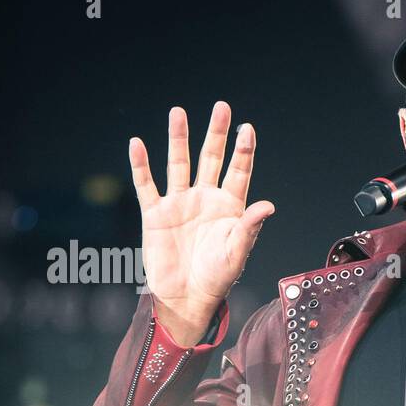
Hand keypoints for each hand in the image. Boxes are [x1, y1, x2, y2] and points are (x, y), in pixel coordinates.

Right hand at [129, 101, 274, 343]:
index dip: (243, 150)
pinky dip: (141, 165)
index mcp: (229, 207)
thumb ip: (250, 226)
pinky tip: (137, 143)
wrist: (187, 297)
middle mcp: (205, 199)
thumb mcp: (238, 252)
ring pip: (178, 163)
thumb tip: (268, 205)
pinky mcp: (156, 213)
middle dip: (216, 133)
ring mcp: (180, 203)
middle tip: (221, 107)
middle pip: (211, 159)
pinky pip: (146, 184)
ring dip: (179, 138)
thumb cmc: (218, 278)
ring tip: (178, 112)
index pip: (238, 172)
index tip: (248, 128)